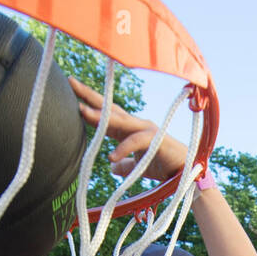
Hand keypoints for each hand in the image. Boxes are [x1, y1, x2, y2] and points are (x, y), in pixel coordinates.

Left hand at [69, 77, 186, 183]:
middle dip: (90, 97)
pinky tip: (111, 157)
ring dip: (101, 117)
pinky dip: (123, 149)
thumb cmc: (161, 165)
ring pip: (120, 120)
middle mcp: (136, 124)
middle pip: (110, 108)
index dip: (89, 103)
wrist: (185, 172)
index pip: (106, 113)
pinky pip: (135, 142)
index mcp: (129, 129)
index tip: (71, 91)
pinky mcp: (155, 140)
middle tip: (72, 83)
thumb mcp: (137, 166)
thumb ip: (124, 164)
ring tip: (83, 113)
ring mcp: (146, 129)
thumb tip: (111, 166)